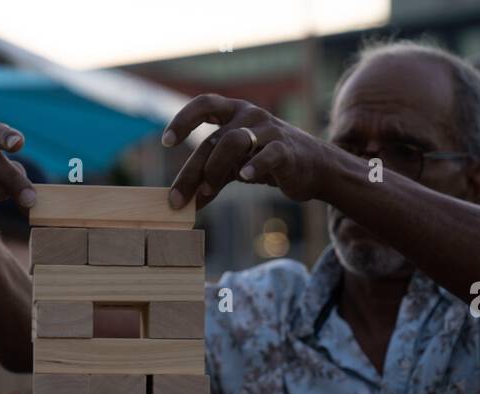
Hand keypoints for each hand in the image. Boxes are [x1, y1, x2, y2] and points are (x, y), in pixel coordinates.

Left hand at [162, 94, 329, 211]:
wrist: (313, 168)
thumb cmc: (267, 163)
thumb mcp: (235, 167)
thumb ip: (210, 178)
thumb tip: (182, 202)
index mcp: (234, 113)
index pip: (204, 105)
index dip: (183, 120)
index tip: (166, 142)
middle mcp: (249, 116)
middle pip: (212, 139)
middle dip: (191, 171)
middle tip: (175, 199)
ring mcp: (269, 130)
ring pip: (233, 141)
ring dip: (215, 169)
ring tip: (206, 193)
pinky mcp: (286, 149)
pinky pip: (268, 154)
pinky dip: (255, 166)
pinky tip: (245, 177)